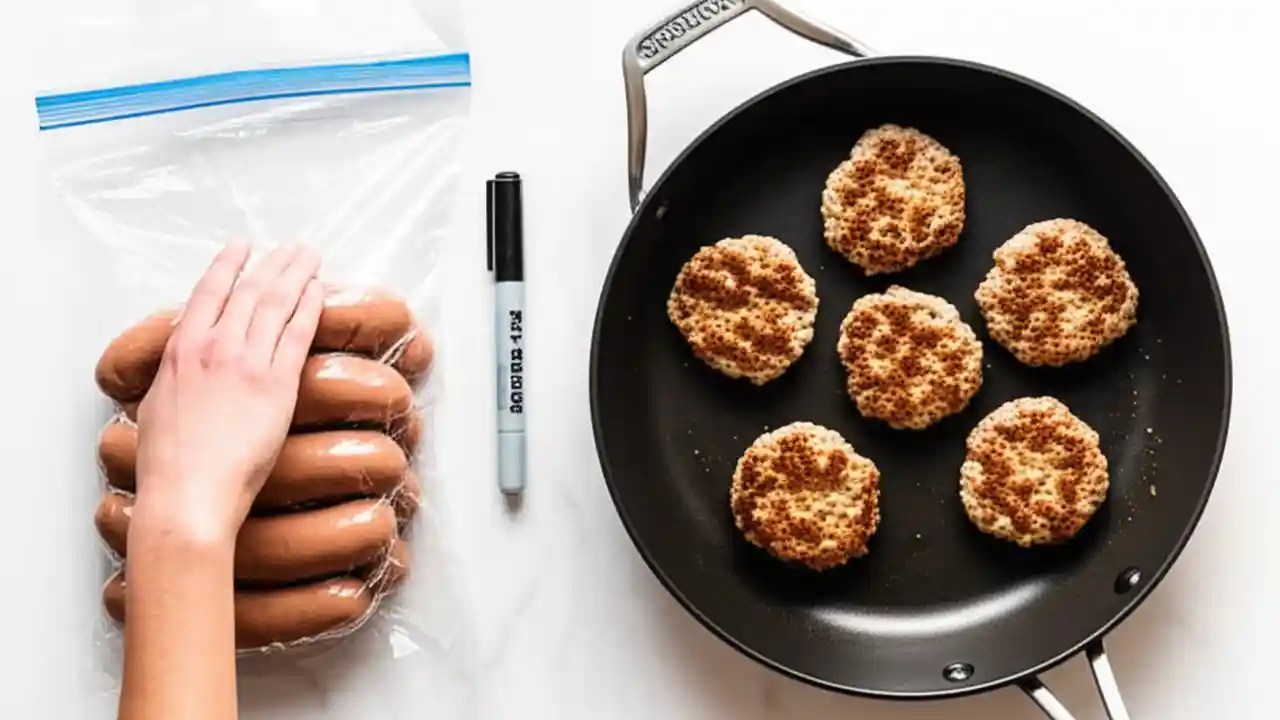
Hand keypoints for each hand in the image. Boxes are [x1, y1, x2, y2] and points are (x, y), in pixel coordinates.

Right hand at [132, 242, 322, 544]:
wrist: (188, 495)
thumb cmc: (168, 465)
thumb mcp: (157, 406)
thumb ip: (174, 378)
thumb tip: (182, 371)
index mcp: (180, 350)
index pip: (208, 291)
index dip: (228, 263)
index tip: (242, 244)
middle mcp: (214, 348)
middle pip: (250, 290)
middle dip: (275, 262)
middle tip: (294, 245)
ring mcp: (247, 363)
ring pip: (276, 304)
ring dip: (297, 274)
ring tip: (312, 256)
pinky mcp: (277, 385)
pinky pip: (298, 334)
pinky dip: (310, 307)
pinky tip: (320, 291)